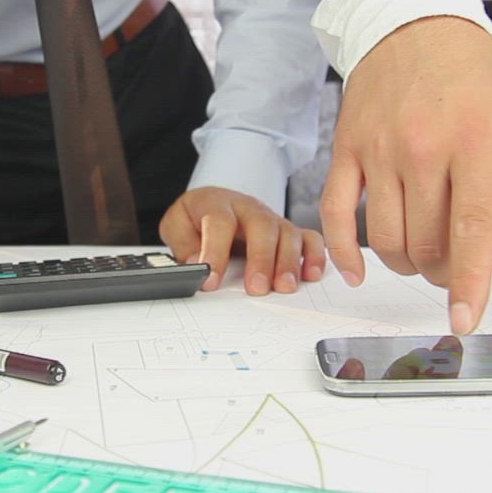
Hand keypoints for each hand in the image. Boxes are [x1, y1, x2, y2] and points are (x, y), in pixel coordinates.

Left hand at [160, 187, 325, 295]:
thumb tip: (196, 265)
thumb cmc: (196, 219)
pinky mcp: (287, 231)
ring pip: (287, 233)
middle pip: (261, 226)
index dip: (215, 252)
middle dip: (261, 259)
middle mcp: (248, 208)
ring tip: (284, 287)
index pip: (218, 222)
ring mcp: (271, 218)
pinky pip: (309, 238)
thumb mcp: (177, 227)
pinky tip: (311, 276)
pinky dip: (314, 256)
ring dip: (288, 262)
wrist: (212, 204)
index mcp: (217, 204)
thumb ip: (183, 245)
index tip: (211, 281)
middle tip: (256, 288)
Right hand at [320, 16, 491, 334]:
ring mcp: (379, 150)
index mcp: (475, 143)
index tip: (467, 319)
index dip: (470, 281)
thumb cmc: (468, 70)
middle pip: (428, 242)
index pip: (473, 228)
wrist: (410, 19)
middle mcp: (423, 149)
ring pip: (385, 237)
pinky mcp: (346, 148)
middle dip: (443, 271)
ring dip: (405, 263)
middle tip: (453, 264)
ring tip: (420, 256)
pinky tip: (358, 271)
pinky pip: (335, 213)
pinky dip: (344, 252)